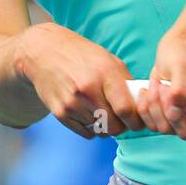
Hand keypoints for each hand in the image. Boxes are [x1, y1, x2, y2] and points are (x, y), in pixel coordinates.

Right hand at [17, 23, 144, 138]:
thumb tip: (141, 107)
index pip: (127, 110)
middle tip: (121, 119)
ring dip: (106, 127)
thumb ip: (125, 83)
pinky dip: (92, 128)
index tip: (137, 122)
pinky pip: (85, 133)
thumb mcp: (108, 60)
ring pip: (101, 131)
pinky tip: (89, 114)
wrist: (44, 51)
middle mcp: (88, 90)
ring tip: (103, 112)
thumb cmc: (82, 55)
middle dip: (122, 126)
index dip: (136, 121)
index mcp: (105, 73)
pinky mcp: (60, 113)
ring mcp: (72, 103)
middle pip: (114, 126)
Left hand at [136, 34, 185, 139]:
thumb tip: (175, 113)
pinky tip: (148, 91)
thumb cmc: (184, 57)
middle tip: (166, 86)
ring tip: (158, 83)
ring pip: (165, 128)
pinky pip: (151, 124)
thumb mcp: (183, 66)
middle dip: (170, 110)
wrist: (172, 54)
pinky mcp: (165, 121)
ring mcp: (183, 122)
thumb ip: (180, 89)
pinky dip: (145, 107)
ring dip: (156, 105)